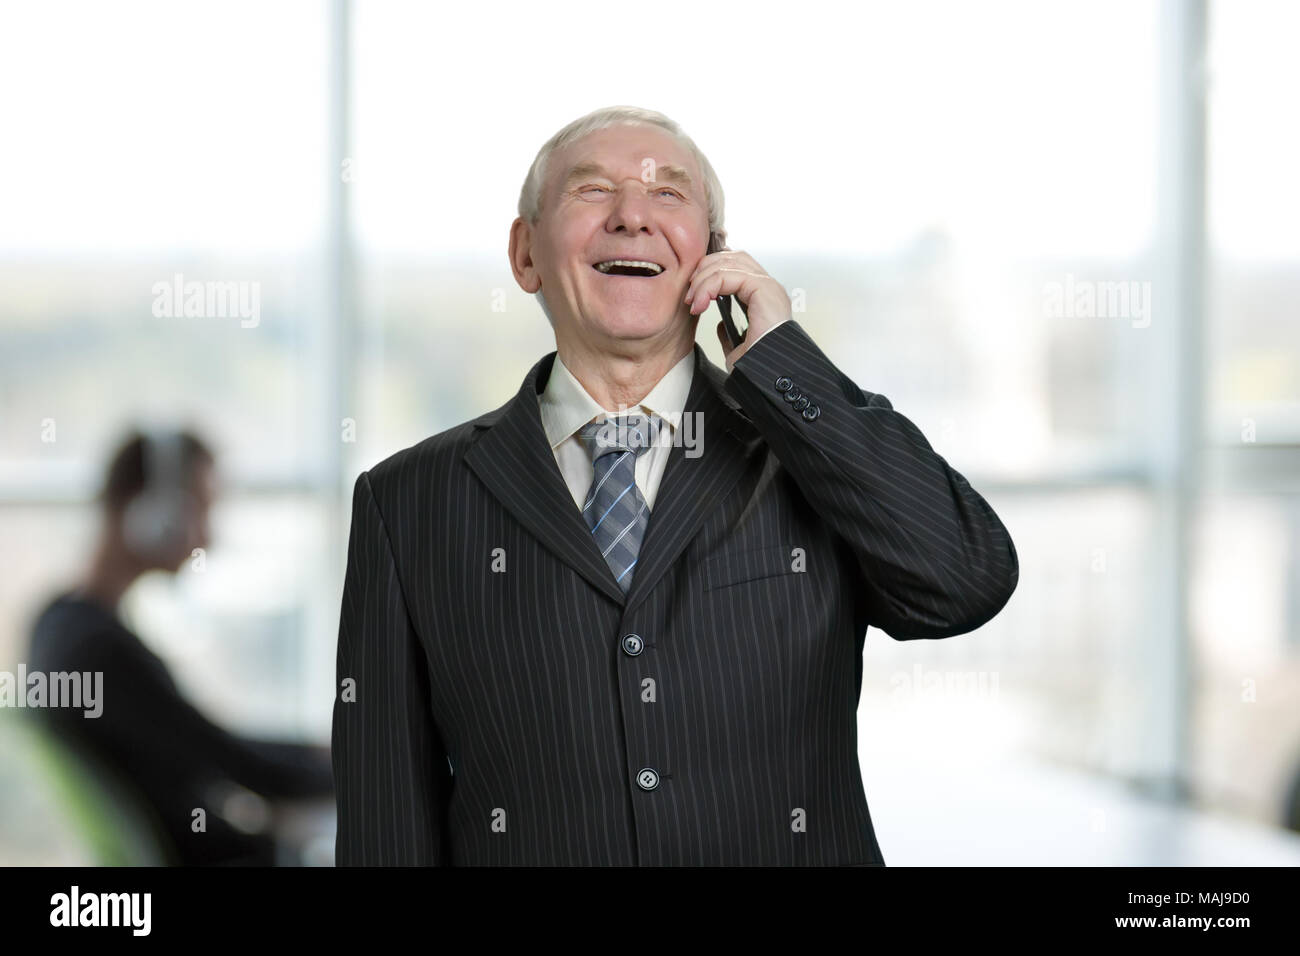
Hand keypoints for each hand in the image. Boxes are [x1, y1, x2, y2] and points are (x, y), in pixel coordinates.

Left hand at [684, 246, 790, 371]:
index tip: (693, 301)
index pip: (734, 266)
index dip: (709, 275)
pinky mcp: (764, 289)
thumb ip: (729, 332)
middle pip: (730, 256)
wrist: (767, 377)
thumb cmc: (758, 367)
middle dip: (703, 271)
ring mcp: (768, 286)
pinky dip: (709, 285)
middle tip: (689, 297)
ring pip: (728, 261)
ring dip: (703, 278)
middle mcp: (768, 287)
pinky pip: (730, 274)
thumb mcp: (737, 348)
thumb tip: (719, 324)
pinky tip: (701, 303)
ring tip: (693, 301)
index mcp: (763, 297)